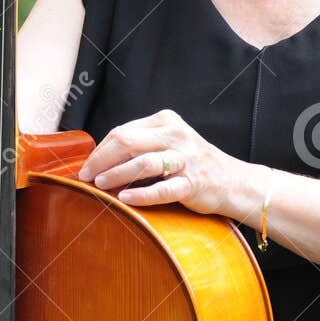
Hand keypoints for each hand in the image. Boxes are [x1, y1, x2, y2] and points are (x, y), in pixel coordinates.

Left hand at [75, 109, 250, 218]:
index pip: (123, 132)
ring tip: (100, 185)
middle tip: (86, 177)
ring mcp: (186, 159)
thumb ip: (142, 144)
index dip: (100, 150)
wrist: (233, 181)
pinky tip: (125, 198)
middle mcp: (176, 136)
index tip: (87, 166)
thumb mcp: (170, 143)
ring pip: (142, 163)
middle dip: (101, 160)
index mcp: (166, 121)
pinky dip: (141, 194)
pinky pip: (162, 189)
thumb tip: (101, 159)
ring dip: (116, 175)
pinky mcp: (193, 183)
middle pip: (127, 142)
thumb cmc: (194, 164)